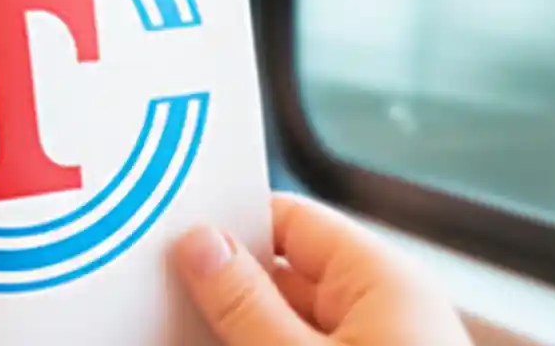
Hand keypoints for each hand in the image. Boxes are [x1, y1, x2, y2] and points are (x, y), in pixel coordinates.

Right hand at [173, 193, 469, 344]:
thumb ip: (247, 305)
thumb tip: (202, 244)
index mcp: (387, 280)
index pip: (293, 221)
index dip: (230, 228)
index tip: (172, 242)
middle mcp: (390, 311)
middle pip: (286, 278)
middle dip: (226, 291)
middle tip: (164, 298)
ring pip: (291, 324)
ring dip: (242, 329)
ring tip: (181, 327)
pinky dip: (267, 345)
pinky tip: (217, 344)